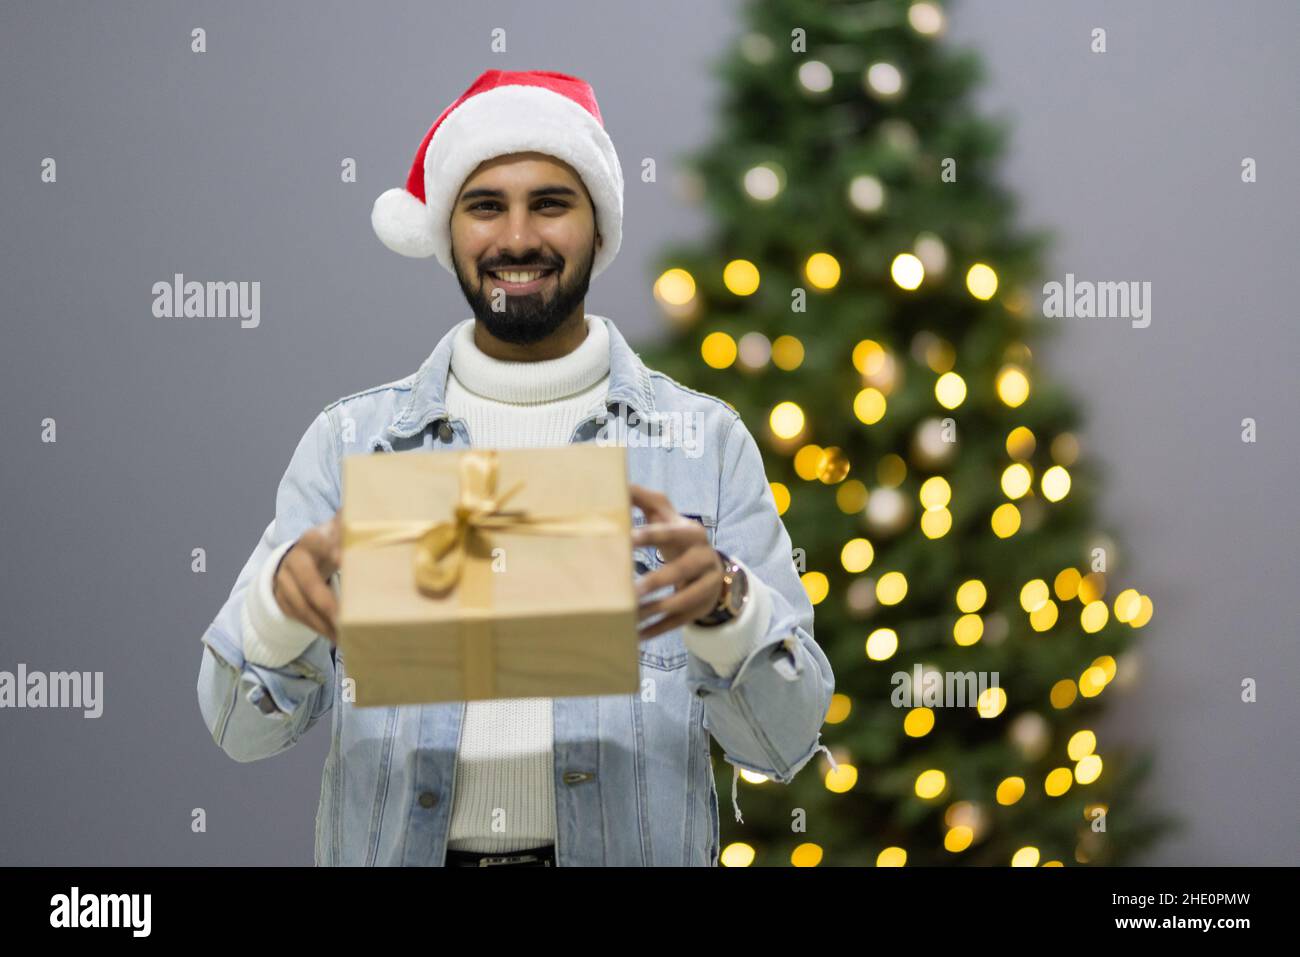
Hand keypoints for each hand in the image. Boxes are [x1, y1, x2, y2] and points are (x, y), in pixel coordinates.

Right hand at [272, 510, 341, 642]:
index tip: (341, 559)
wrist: (298, 558)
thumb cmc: (329, 545)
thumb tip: (365, 505)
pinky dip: (318, 629)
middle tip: (347, 619)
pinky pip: (299, 618)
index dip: (330, 548)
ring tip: (346, 636)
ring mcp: (284, 581)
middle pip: (310, 585)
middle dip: (329, 604)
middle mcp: (294, 560)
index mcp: (312, 539)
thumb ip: (349, 522)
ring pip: (303, 606)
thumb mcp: (337, 531)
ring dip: (325, 624)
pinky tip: (336, 638)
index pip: (319, 542)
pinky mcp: (281, 599)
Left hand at [630, 484, 724, 639]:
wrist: (709, 566)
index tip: (628, 540)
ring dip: (654, 610)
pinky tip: (635, 636)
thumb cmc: (675, 536)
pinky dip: (657, 630)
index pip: (671, 532)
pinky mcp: (702, 607)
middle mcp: (704, 557)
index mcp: (691, 532)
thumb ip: (642, 499)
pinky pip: (679, 622)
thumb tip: (615, 482)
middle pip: (681, 571)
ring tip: (629, 615)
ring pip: (681, 601)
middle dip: (656, 581)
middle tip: (630, 590)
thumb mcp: (664, 515)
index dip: (651, 535)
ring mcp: (707, 585)